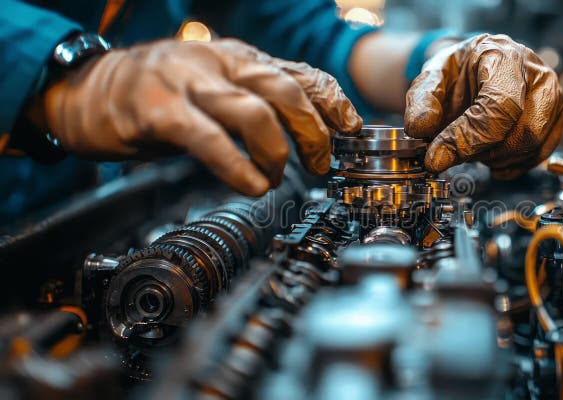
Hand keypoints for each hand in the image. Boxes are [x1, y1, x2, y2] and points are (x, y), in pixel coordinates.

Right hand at [44, 38, 361, 195]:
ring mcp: (189, 83)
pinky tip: (252, 185)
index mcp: (238, 59)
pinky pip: (211, 138)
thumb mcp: (217, 90)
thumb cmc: (157, 95)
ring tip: (276, 176)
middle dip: (313, 131)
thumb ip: (257, 103)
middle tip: (321, 163)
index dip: (332, 102)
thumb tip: (307, 129)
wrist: (87, 90)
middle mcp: (220, 64)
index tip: (351, 129)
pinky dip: (238, 166)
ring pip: (255, 111)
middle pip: (286, 90)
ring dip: (278, 151)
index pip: (300, 73)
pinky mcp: (159, 109)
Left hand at [405, 34, 562, 178]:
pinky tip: (488, 157)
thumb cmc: (460, 70)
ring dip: (493, 158)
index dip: (468, 138)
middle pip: (522, 132)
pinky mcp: (555, 122)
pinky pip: (537, 156)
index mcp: (506, 56)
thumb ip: (421, 101)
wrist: (479, 68)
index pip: (500, 105)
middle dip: (481, 151)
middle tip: (452, 151)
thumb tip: (422, 130)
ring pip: (531, 147)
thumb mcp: (432, 76)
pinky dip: (508, 165)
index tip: (438, 155)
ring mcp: (552, 100)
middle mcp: (538, 76)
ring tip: (470, 147)